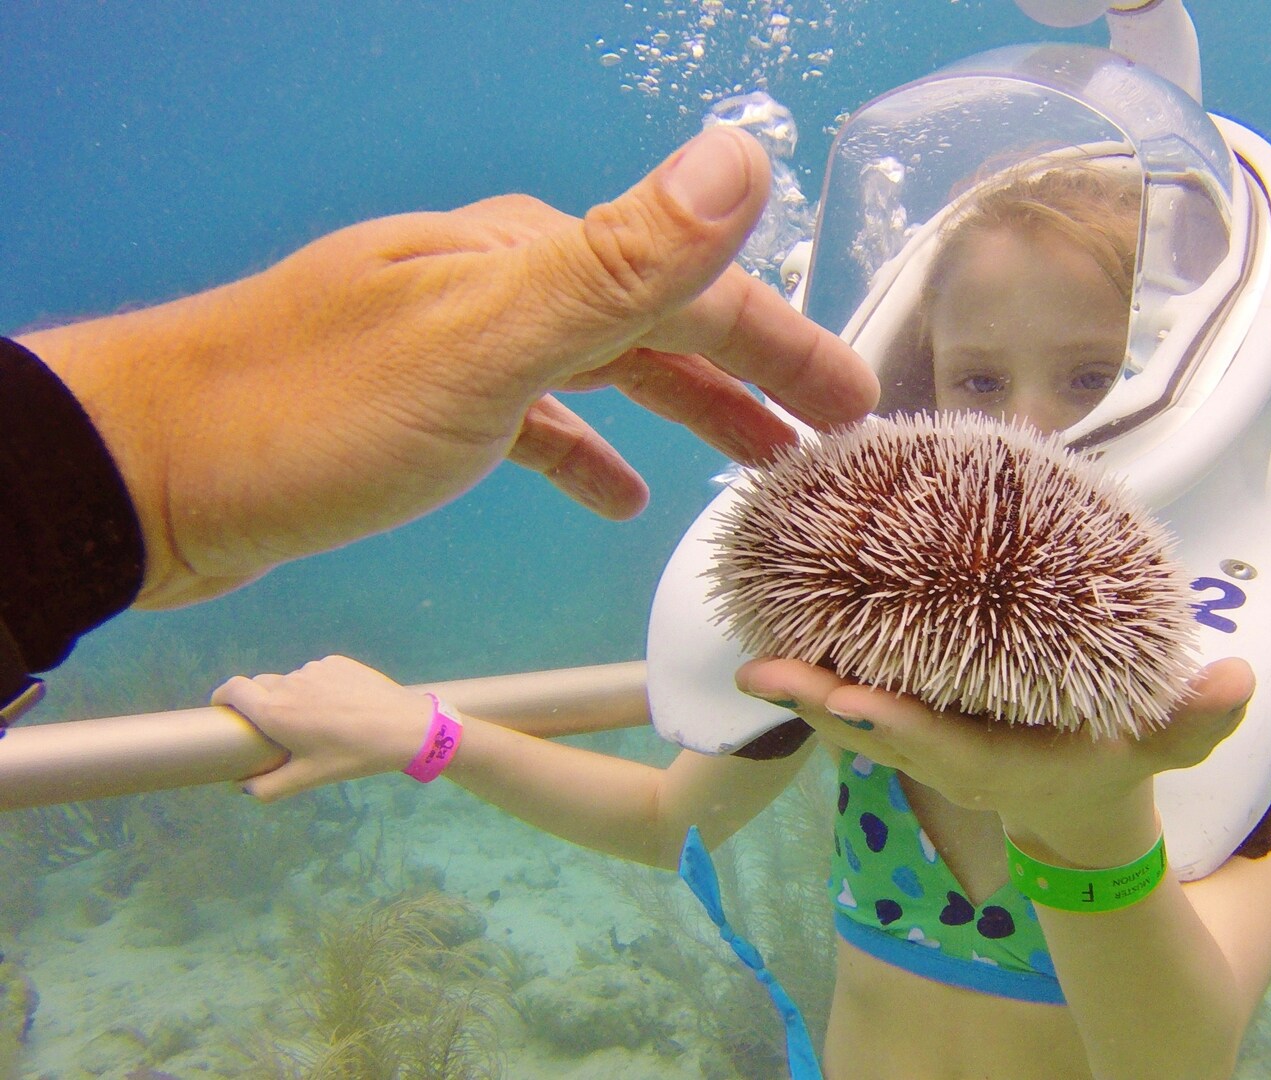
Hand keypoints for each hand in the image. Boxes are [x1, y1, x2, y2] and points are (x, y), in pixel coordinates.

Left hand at [22, 126, 878, 607]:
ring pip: (606, 369)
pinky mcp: (420, 407)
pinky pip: (536, 417)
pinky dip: (590, 449)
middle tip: (833, 442)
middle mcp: (502, 280)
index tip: (861, 406)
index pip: (698, 288)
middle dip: (756, 375)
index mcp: (529, 255)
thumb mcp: (484, 341)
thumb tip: (742, 155)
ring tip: (754, 471)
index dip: (789, 345)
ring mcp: (458, 339)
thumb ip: (620, 259)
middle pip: (661, 322)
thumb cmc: (306, 416)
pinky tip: (616, 496)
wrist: (142, 476)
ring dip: (687, 410)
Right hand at [213, 655, 436, 801]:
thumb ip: (269, 786)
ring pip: (291, 681)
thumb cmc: (355, 755)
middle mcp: (289, 683)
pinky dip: (318, 687)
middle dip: (259, 703)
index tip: (223, 710)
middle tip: (276, 728)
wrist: (406, 727)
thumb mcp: (310, 777)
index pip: (232, 689)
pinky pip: (317, 673)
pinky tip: (339, 706)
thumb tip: (241, 790)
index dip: (223, 696)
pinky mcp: (338, 662)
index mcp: (275, 710)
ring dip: (294, 696)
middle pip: (260, 686)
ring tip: (318, 721)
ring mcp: (315, 669)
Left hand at [734, 657, 1253, 857]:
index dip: (897, 724)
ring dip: (803, 692)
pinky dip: (820, 674)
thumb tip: (1238, 682)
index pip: (942, 746)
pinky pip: (857, 700)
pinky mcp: (912, 724)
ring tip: (752, 649)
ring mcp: (924, 745)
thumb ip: (1201, 718)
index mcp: (1003, 763)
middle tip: (764, 667)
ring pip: (853, 723)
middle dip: (820, 704)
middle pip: (875, 737)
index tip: (849, 697)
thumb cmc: (1122, 758)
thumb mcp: (1170, 742)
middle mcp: (950, 760)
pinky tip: (781, 628)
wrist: (1081, 799)